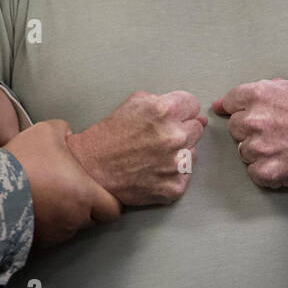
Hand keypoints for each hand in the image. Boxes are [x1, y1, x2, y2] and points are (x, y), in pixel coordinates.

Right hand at [3, 120, 120, 248]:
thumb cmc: (25, 162)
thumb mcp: (46, 131)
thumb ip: (65, 131)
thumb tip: (69, 135)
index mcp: (85, 196)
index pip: (113, 210)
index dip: (109, 200)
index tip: (99, 191)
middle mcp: (75, 220)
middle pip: (91, 218)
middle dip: (84, 206)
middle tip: (69, 189)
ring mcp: (56, 235)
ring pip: (69, 226)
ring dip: (63, 214)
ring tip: (46, 196)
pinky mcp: (38, 243)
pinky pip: (50, 233)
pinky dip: (45, 223)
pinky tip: (33, 207)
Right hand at [66, 91, 206, 205]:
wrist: (91, 169)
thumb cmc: (109, 137)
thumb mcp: (133, 103)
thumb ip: (164, 101)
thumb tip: (192, 112)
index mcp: (164, 111)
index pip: (193, 105)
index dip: (181, 111)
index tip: (172, 118)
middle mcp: (173, 136)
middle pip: (197, 128)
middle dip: (181, 131)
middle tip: (159, 138)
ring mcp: (176, 163)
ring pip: (194, 152)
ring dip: (179, 153)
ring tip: (154, 155)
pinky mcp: (175, 186)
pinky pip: (186, 175)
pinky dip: (173, 174)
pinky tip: (154, 171)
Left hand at [212, 78, 287, 188]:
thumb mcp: (282, 88)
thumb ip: (247, 93)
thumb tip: (218, 105)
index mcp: (257, 95)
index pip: (229, 104)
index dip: (242, 111)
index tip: (257, 116)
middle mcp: (255, 120)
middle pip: (234, 129)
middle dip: (250, 131)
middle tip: (274, 131)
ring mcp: (260, 147)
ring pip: (242, 152)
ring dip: (258, 151)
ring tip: (281, 145)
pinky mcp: (267, 170)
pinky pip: (253, 172)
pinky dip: (266, 170)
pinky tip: (282, 160)